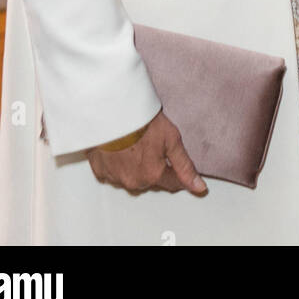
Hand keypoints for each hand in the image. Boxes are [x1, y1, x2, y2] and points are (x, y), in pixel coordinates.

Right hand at [87, 109, 206, 196]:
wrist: (112, 111)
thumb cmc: (141, 121)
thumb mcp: (171, 139)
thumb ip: (185, 166)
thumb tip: (199, 187)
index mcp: (153, 174)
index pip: (172, 183)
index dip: (176, 172)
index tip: (173, 161)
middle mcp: (134, 181)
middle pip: (151, 180)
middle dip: (154, 166)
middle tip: (151, 144)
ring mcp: (116, 177)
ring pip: (132, 177)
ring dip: (135, 166)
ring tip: (134, 144)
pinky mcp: (100, 171)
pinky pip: (113, 173)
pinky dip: (117, 164)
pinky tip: (119, 149)